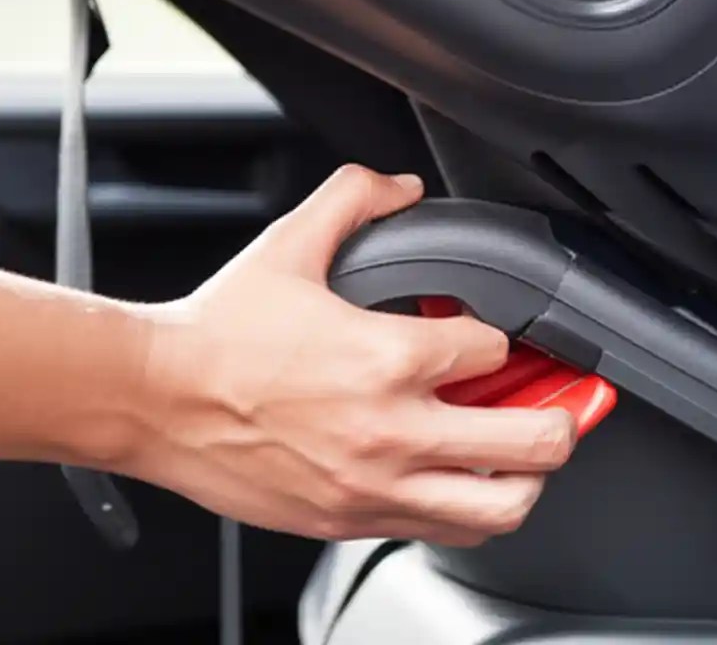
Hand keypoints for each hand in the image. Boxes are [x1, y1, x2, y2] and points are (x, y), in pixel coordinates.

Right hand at [117, 165, 576, 545]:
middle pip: (532, 440)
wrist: (154, 401)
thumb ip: (354, 199)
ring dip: (529, 478)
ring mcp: (376, 485)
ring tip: (526, 455)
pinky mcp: (351, 519)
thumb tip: (402, 186)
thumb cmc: (217, 334)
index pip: (494, 349)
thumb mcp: (289, 244)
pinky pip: (442, 531)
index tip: (491, 338)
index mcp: (386, 357)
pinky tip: (464, 482)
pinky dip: (470, 509)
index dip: (503, 338)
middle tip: (562, 404)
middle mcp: (393, 430)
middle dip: (562, 418)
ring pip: (500, 506)